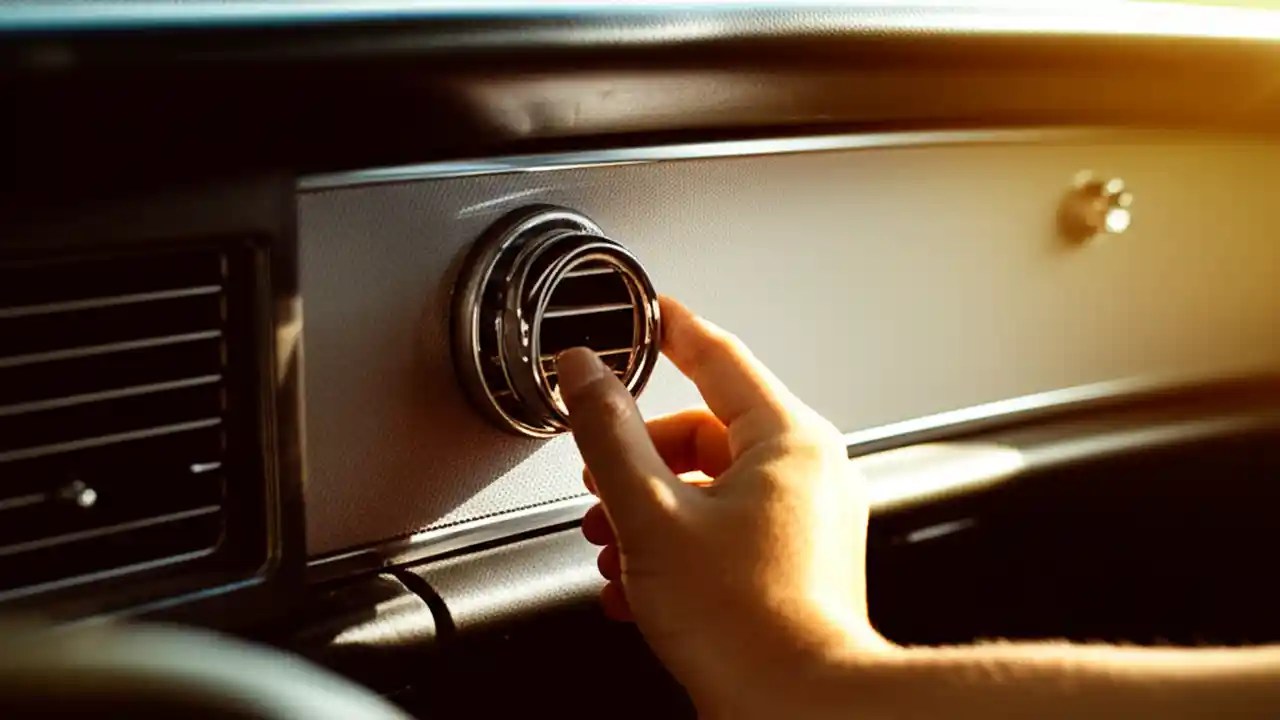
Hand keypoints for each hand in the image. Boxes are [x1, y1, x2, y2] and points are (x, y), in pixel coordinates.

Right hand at [556, 297, 889, 718]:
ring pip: (711, 487)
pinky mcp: (799, 563)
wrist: (798, 709)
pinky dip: (680, 546)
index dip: (672, 331)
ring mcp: (809, 520)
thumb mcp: (651, 514)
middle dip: (640, 462)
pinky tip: (641, 585)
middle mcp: (810, 472)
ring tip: (615, 549)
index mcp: (788, 440)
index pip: (719, 357)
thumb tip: (584, 373)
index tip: (649, 314)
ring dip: (650, 513)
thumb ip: (610, 434)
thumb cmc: (747, 626)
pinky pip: (729, 529)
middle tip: (600, 486)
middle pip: (706, 432)